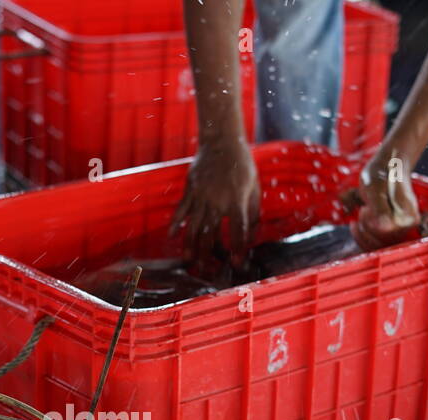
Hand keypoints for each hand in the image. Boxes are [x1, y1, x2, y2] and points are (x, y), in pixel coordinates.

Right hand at [170, 137, 259, 266]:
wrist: (222, 141)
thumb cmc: (243, 165)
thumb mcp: (254, 187)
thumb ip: (253, 212)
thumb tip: (252, 235)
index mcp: (236, 199)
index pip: (237, 229)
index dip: (237, 247)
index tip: (236, 262)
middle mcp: (217, 200)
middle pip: (211, 232)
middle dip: (209, 253)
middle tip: (207, 270)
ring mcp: (201, 195)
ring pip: (194, 225)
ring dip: (191, 245)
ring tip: (189, 261)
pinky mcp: (190, 190)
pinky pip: (181, 210)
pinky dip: (176, 224)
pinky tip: (172, 237)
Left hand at [351, 149, 420, 251]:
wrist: (389, 164)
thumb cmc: (382, 173)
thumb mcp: (376, 189)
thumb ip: (380, 209)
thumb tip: (384, 228)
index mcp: (407, 218)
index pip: (385, 235)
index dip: (370, 225)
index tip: (365, 208)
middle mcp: (407, 226)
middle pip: (381, 243)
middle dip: (365, 229)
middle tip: (363, 210)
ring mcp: (400, 228)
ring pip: (377, 245)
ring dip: (362, 234)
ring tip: (361, 213)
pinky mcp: (392, 228)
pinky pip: (375, 243)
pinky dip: (362, 236)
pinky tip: (356, 224)